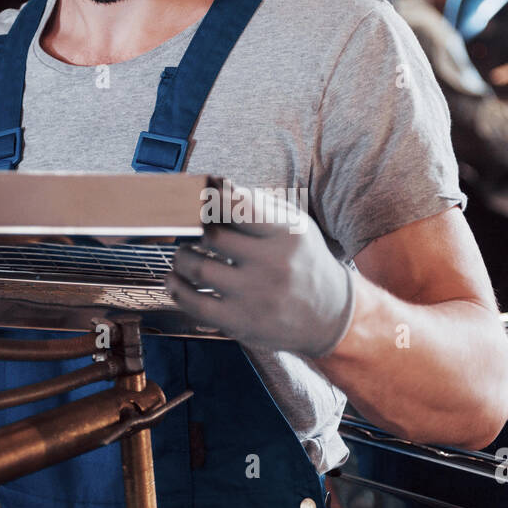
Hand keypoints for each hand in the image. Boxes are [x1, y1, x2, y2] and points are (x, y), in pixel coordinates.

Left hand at [165, 185, 354, 356]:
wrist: (330, 316)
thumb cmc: (304, 263)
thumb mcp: (295, 227)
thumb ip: (258, 205)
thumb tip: (217, 185)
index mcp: (287, 234)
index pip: (241, 207)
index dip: (212, 198)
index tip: (200, 197)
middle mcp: (273, 264)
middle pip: (213, 236)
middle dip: (195, 230)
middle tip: (193, 231)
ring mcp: (256, 296)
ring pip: (199, 269)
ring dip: (182, 257)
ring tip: (184, 255)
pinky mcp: (241, 322)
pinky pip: (195, 304)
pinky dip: (177, 288)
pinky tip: (176, 280)